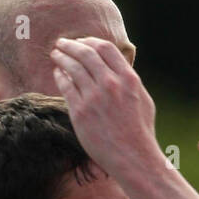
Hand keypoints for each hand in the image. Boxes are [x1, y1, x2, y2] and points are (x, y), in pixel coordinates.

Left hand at [49, 36, 165, 183]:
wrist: (133, 158)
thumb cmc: (140, 131)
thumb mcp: (143, 99)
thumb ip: (129, 81)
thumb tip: (117, 66)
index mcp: (128, 79)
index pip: (105, 48)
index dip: (90, 41)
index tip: (82, 42)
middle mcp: (111, 84)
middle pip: (86, 52)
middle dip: (71, 45)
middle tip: (61, 43)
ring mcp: (94, 98)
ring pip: (72, 67)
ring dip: (61, 57)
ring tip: (55, 54)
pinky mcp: (80, 112)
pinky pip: (66, 87)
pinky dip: (60, 76)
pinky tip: (57, 73)